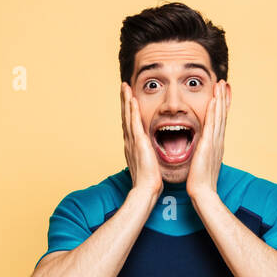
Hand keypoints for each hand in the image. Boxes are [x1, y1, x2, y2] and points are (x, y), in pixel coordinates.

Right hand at [121, 83, 162, 201]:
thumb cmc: (149, 181)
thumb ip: (149, 156)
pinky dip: (132, 111)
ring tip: (125, 86)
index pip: (130, 124)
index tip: (129, 98)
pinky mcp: (138, 143)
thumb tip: (152, 154)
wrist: (145, 190)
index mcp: (133, 146)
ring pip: (127, 116)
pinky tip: (132, 99)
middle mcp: (130, 141)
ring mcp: (132, 142)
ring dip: (126, 100)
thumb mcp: (148, 164)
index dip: (128, 110)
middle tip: (123, 86)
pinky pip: (134, 123)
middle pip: (125, 116)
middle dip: (124, 100)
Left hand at [186, 80, 227, 203]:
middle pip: (222, 115)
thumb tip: (200, 150)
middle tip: (224, 83)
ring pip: (219, 116)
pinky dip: (214, 111)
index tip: (222, 95)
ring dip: (220, 99)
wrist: (202, 193)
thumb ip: (202, 154)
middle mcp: (218, 141)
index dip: (221, 107)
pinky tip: (214, 100)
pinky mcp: (208, 145)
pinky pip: (212, 124)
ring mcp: (214, 143)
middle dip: (223, 99)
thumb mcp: (202, 163)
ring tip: (221, 85)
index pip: (219, 122)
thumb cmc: (200, 182)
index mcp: (215, 145)